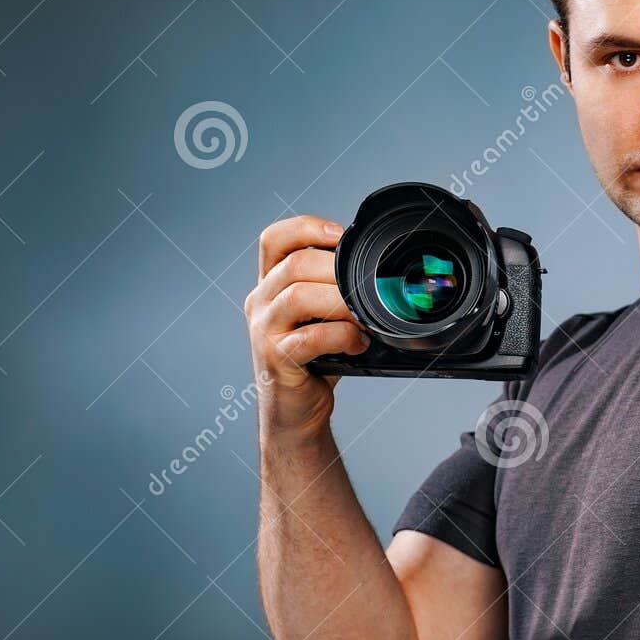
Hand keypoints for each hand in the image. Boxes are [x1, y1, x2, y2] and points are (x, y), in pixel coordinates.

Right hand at [245, 214, 369, 436]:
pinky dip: (342, 336)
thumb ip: (335, 289)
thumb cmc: (315, 360)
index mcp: (270, 284)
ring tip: (364, 317)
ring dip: (342, 302)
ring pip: (299, 295)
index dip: (306, 227)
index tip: (340, 235)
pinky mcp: (275, 358)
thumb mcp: (322, 316)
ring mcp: (263, 329)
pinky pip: (311, 336)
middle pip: (294, 263)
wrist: (296, 412)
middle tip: (366, 288)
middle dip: (338, 270)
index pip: (274, 239)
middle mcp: (260, 301)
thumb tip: (380, 272)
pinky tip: (358, 343)